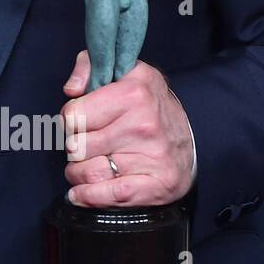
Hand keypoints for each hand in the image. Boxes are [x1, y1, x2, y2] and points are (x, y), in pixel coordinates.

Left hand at [60, 51, 193, 206]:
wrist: (193, 138)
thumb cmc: (150, 104)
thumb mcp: (125, 72)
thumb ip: (90, 66)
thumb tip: (71, 89)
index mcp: (133, 94)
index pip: (73, 115)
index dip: (70, 121)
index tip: (79, 123)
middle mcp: (143, 125)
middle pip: (76, 147)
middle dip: (72, 148)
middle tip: (83, 146)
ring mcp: (152, 157)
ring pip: (87, 172)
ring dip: (76, 173)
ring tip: (83, 166)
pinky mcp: (158, 185)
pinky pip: (110, 195)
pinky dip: (88, 197)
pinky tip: (80, 194)